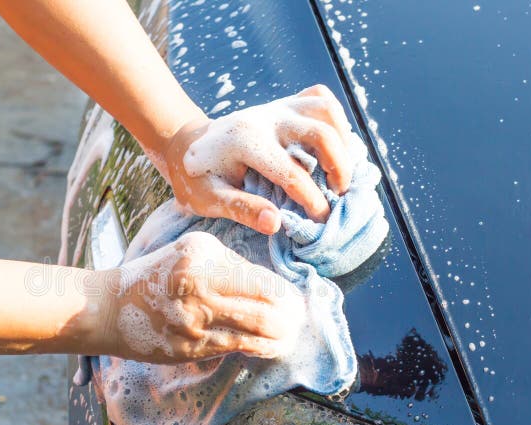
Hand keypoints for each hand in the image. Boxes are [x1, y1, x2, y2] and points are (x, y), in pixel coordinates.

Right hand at [97, 232, 303, 363]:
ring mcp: (196, 318)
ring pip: (258, 330)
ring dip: (282, 335)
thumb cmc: (155, 275)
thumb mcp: (190, 251)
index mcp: (201, 255)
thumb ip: (228, 262)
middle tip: (299, 318)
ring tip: (290, 334)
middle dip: (291, 315)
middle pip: (267, 304)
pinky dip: (262, 348)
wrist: (108, 307)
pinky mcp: (191, 346)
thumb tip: (270, 283)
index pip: (260, 276)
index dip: (284, 291)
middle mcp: (200, 284)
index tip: (294, 298)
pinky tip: (271, 347)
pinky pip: (239, 348)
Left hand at [162, 85, 353, 233]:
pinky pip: (318, 97)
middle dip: (339, 167)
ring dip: (343, 139)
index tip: (322, 219)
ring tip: (342, 169)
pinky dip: (334, 118)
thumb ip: (241, 209)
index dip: (312, 200)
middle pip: (320, 133)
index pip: (291, 173)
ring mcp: (275, 107)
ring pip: (326, 108)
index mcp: (244, 142)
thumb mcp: (208, 199)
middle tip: (340, 194)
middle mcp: (264, 118)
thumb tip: (275, 222)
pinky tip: (334, 145)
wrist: (186, 143)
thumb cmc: (197, 178)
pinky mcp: (282, 103)